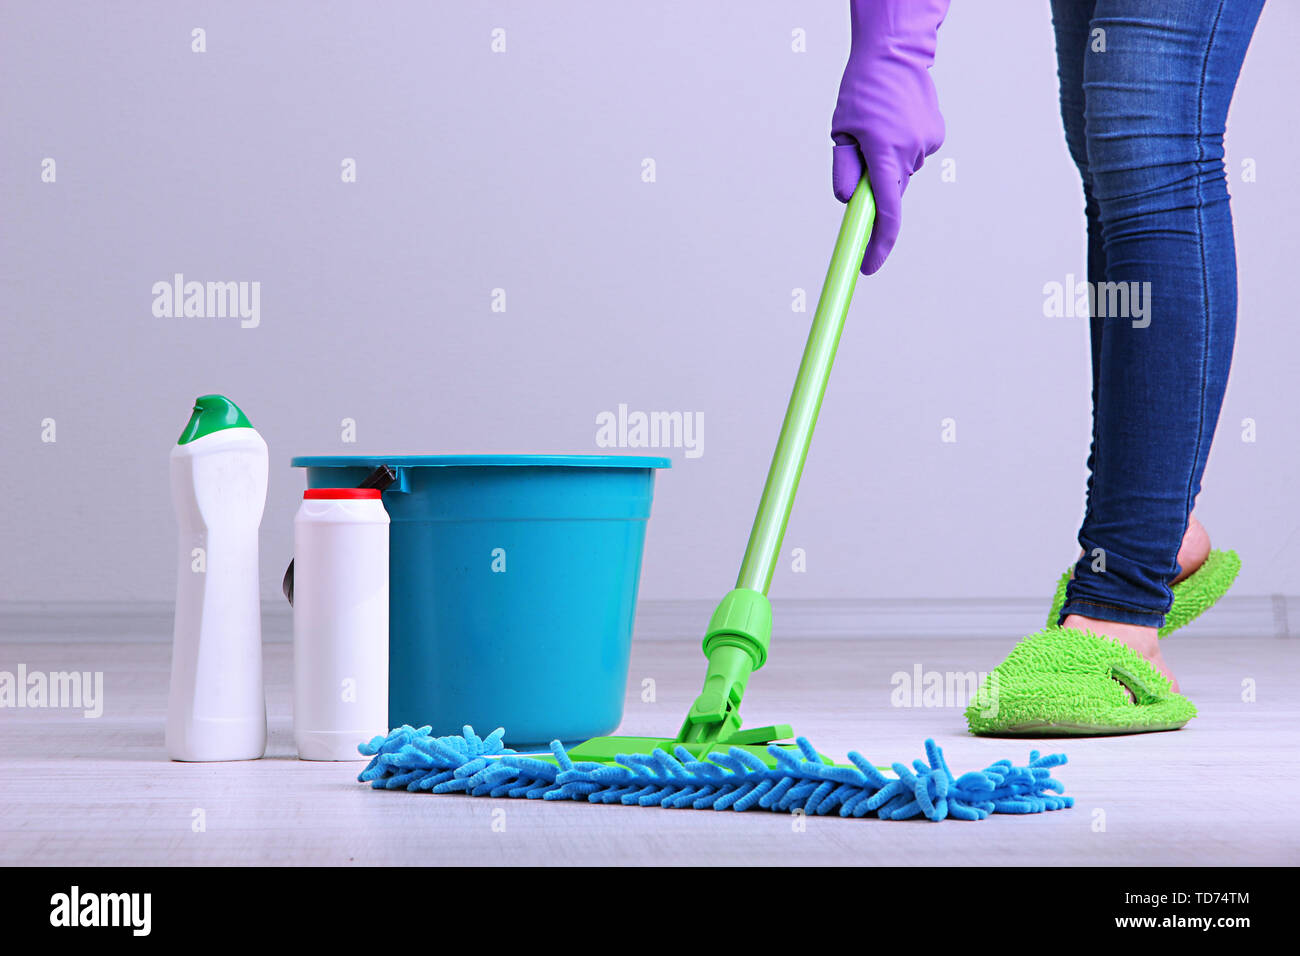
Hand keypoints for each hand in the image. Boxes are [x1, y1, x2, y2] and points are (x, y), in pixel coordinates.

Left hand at [832, 0, 948, 274]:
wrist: (897, 53)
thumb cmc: (863, 89)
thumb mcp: (841, 132)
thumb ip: (844, 169)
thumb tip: (847, 201)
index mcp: (884, 154)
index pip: (886, 214)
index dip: (877, 246)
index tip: (866, 267)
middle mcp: (910, 153)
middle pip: (889, 193)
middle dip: (873, 189)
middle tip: (859, 154)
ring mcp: (927, 145)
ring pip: (900, 174)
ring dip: (886, 164)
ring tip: (878, 127)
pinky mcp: (936, 136)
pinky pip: (911, 156)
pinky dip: (900, 149)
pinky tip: (895, 121)